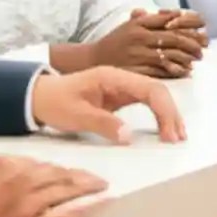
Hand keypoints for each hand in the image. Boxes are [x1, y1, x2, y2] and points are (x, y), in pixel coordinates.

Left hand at [30, 66, 186, 143]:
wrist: (39, 96)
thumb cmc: (55, 102)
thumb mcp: (76, 115)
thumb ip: (102, 124)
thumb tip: (129, 136)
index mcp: (112, 77)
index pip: (149, 89)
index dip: (164, 111)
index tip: (168, 135)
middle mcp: (120, 78)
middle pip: (156, 90)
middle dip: (171, 113)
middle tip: (178, 139)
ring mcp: (121, 86)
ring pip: (154, 95)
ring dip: (168, 114)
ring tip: (177, 136)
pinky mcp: (119, 97)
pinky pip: (145, 102)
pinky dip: (158, 115)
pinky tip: (164, 129)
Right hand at [88, 9, 206, 77]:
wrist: (92, 61)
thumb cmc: (114, 43)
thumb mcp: (128, 26)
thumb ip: (149, 19)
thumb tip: (173, 13)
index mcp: (139, 24)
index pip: (169, 19)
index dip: (188, 21)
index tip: (202, 25)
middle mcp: (139, 37)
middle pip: (173, 37)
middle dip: (192, 42)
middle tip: (204, 46)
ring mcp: (138, 54)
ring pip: (169, 54)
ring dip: (187, 57)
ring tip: (197, 59)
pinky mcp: (136, 70)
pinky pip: (161, 70)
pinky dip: (175, 70)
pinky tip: (185, 71)